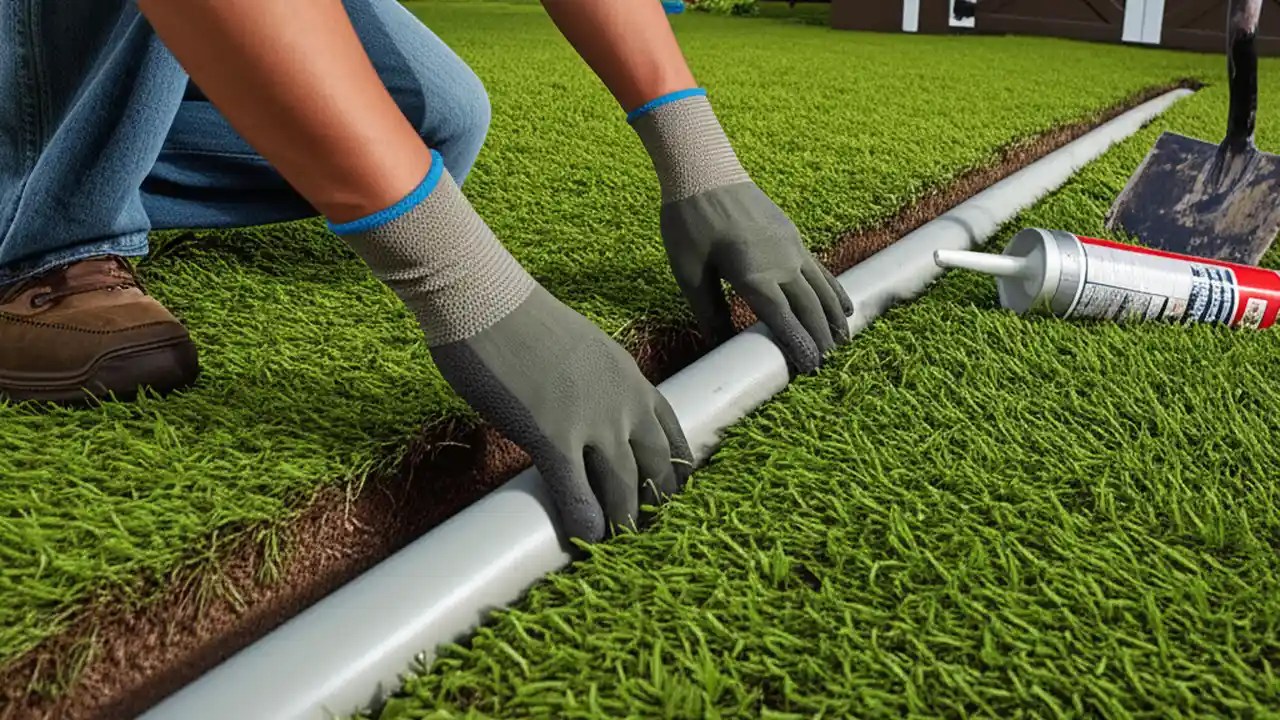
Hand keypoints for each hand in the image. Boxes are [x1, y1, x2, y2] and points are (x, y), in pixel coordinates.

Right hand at [430, 284, 693, 542]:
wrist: (484, 298)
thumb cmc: (520, 318)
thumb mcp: (580, 347)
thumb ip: (592, 383)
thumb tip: (583, 412)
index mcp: (631, 378)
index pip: (672, 435)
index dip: (673, 472)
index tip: (670, 496)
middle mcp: (623, 402)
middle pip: (658, 468)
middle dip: (657, 504)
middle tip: (650, 532)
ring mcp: (591, 422)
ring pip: (624, 488)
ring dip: (624, 523)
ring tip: (620, 547)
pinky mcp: (551, 437)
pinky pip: (577, 493)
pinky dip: (586, 524)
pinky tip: (586, 543)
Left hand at [629, 89, 852, 372]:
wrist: (704, 170)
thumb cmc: (690, 221)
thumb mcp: (689, 272)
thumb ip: (708, 310)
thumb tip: (717, 345)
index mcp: (753, 275)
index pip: (783, 319)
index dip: (798, 345)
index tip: (810, 368)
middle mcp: (781, 263)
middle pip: (809, 308)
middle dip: (820, 337)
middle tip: (829, 364)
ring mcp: (792, 247)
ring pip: (821, 289)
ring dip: (834, 317)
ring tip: (843, 341)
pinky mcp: (792, 235)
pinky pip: (820, 269)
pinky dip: (834, 290)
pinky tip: (843, 305)